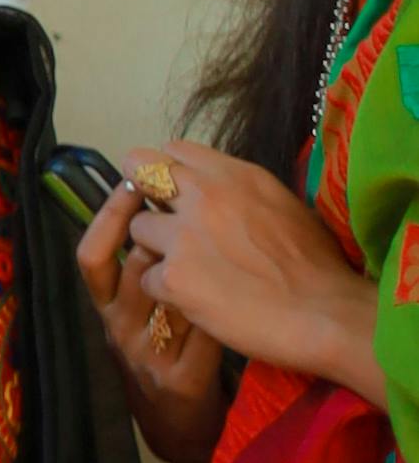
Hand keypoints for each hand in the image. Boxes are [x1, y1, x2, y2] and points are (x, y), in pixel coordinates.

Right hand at [75, 175, 229, 462]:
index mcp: (108, 308)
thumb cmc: (173, 352)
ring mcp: (146, 357)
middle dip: (163, 228)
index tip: (133, 180)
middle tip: (193, 198)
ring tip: (226, 235)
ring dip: (199, 261)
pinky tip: (247, 286)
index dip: (108, 216)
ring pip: (168, 293)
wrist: (184, 426)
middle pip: (130, 266)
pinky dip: (225, 304)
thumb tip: (158, 193)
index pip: (90, 256)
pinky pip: (203, 327)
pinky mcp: (180, 379)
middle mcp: (119, 330)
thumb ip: (150, 262)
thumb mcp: (150, 310)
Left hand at [96, 144, 375, 435]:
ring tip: (185, 270)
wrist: (323, 312)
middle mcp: (204, 195)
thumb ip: (240, 190)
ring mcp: (185, 235)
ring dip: (154, 249)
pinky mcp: (175, 277)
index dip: (168, 172)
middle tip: (158, 221)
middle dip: (142, 193)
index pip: (174, 150)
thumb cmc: (315, 264)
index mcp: (234, 175)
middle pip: (138, 170)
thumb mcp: (282, 204)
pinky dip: (165, 292)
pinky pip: (146, 278)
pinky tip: (193, 301)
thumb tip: (216, 187)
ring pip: (137, 229)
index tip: (174, 193)